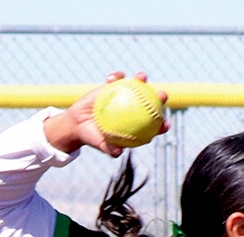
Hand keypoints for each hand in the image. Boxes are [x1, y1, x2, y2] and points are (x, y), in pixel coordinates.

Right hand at [43, 71, 167, 158]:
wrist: (78, 124)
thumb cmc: (92, 137)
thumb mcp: (101, 145)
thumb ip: (110, 150)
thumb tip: (118, 153)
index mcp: (134, 125)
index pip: (152, 126)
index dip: (161, 125)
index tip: (165, 124)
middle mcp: (131, 109)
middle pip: (149, 103)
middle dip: (159, 98)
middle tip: (162, 96)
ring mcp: (122, 96)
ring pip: (135, 86)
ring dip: (140, 80)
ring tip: (142, 76)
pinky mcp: (111, 87)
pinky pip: (115, 80)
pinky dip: (115, 77)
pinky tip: (114, 77)